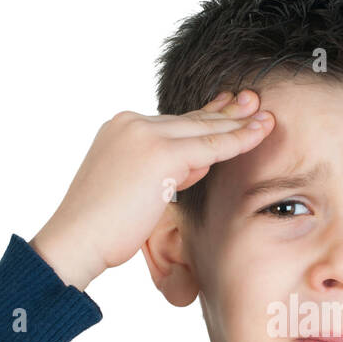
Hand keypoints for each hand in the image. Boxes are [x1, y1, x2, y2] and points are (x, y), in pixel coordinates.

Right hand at [30, 90, 274, 288]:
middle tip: (253, 102)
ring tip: (265, 117)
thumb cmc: (102, 228)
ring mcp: (146, 134)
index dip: (205, 115)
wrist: (76, 239)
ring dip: (239, 123)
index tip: (227, 108)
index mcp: (121, 128)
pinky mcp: (161, 153)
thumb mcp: (134, 188)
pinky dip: (238, 140)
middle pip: (191, 119)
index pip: (174, 122)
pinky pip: (211, 145)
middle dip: (226, 112)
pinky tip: (259, 134)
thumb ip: (163, 170)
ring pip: (204, 128)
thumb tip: (195, 166)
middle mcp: (132, 123)